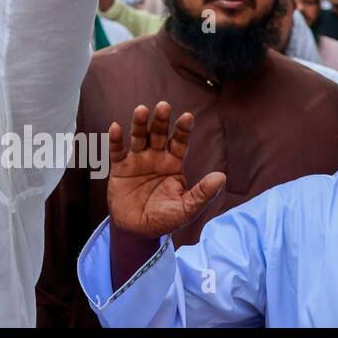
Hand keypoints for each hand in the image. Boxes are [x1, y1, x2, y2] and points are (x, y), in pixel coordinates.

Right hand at [106, 102, 224, 238]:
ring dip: (139, 124)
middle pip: (158, 134)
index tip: (188, 117)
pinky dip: (116, 140)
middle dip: (161, 120)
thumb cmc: (165, 219)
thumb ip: (202, 193)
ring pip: (138, 137)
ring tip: (141, 110)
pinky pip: (117, 151)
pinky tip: (116, 127)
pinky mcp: (119, 168)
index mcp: (173, 164)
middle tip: (164, 106)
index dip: (183, 130)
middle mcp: (155, 158)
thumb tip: (221, 176)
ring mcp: (136, 161)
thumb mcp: (187, 209)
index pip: (179, 142)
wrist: (137, 231)